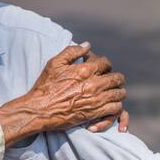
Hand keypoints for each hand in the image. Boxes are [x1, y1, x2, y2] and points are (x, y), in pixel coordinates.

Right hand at [0, 43, 126, 144]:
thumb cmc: (45, 86)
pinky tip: (111, 105)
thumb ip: (72, 51)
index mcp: (85, 70)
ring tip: (114, 92)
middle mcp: (93, 84)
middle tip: (112, 80)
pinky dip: (116, 106)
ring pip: (119, 94)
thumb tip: (87, 45)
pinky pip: (115, 109)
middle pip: (117, 78)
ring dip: (118, 92)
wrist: (40, 110)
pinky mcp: (95, 113)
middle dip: (116, 78)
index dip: (105, 65)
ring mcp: (96, 99)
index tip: (102, 69)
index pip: (106, 63)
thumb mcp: (55, 63)